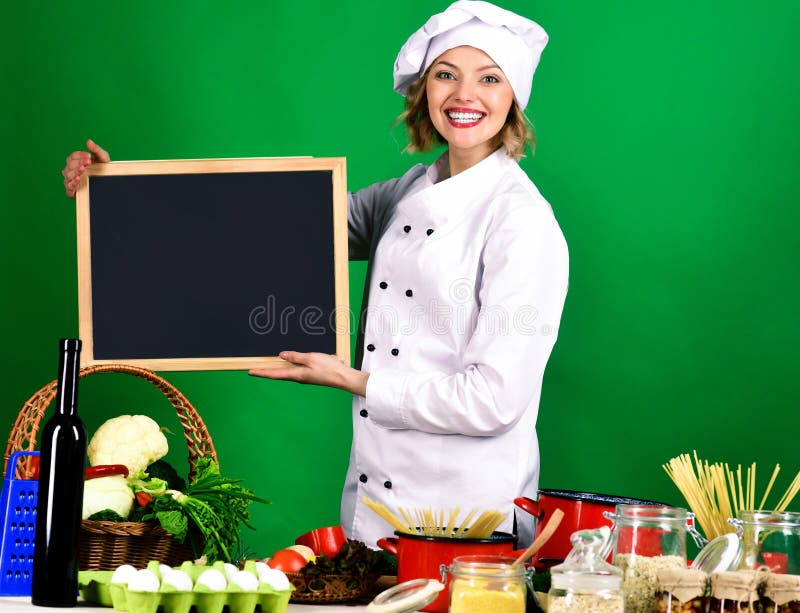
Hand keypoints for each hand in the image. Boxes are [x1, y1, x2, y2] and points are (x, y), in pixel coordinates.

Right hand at [62, 139, 110, 197]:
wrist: (108, 183)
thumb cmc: (103, 169)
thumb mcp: (103, 158)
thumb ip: (96, 149)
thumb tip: (88, 141)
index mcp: (75, 161)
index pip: (73, 156)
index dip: (80, 156)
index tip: (89, 156)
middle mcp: (70, 170)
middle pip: (70, 165)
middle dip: (79, 163)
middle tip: (88, 163)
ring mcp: (70, 180)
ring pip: (68, 175)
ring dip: (75, 172)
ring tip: (83, 170)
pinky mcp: (72, 191)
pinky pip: (69, 187)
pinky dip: (73, 183)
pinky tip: (78, 179)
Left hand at [249, 351, 368, 396]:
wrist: (343, 378)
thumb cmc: (329, 369)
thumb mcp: (311, 358)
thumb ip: (295, 356)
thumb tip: (281, 355)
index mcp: (296, 374)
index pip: (274, 374)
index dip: (262, 372)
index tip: (250, 372)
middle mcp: (298, 377)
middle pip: (278, 374)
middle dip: (266, 371)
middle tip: (255, 369)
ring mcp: (304, 376)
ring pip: (286, 372)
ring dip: (276, 369)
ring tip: (266, 365)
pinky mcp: (310, 374)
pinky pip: (295, 370)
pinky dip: (287, 367)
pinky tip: (287, 362)